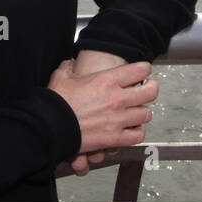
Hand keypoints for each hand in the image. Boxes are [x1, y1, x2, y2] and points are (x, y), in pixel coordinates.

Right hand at [47, 57, 155, 175]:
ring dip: (142, 112)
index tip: (143, 72)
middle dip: (151, 89)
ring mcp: (118, 119)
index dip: (144, 69)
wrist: (50, 127)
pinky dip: (136, 132)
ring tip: (138, 111)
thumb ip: (69, 67)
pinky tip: (131, 129)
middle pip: (150, 91)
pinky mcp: (115, 138)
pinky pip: (137, 135)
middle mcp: (117, 98)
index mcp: (106, 80)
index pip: (139, 70)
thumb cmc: (56, 103)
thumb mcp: (61, 76)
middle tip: (148, 89)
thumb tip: (71, 63)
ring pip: (146, 114)